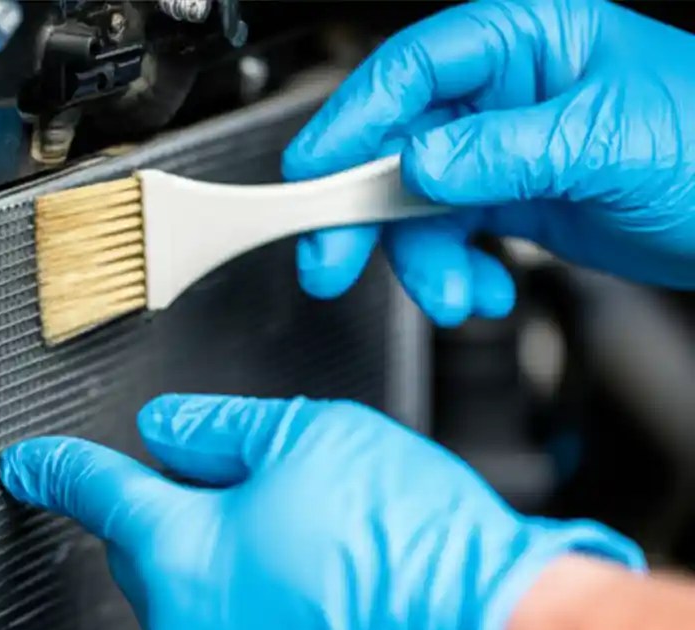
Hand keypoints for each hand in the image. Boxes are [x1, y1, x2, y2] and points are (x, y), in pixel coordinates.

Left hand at [0, 395, 643, 629]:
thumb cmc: (406, 545)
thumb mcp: (307, 439)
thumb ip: (218, 429)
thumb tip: (168, 429)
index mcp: (178, 553)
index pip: (94, 493)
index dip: (55, 469)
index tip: (27, 467)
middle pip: (151, 555)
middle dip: (182, 517)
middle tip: (260, 492)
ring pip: (202, 607)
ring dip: (234, 572)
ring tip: (321, 550)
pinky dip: (267, 621)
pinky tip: (327, 599)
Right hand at [282, 0, 694, 325]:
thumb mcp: (608, 141)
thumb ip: (503, 150)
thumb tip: (419, 162)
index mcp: (529, 41)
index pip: (414, 68)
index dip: (353, 119)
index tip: (312, 172)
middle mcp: (506, 91)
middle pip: (398, 142)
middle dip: (364, 210)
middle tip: (331, 262)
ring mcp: (504, 149)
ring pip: (418, 203)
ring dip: (422, 261)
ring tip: (455, 298)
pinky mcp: (513, 201)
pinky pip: (452, 237)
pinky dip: (456, 274)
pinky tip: (486, 292)